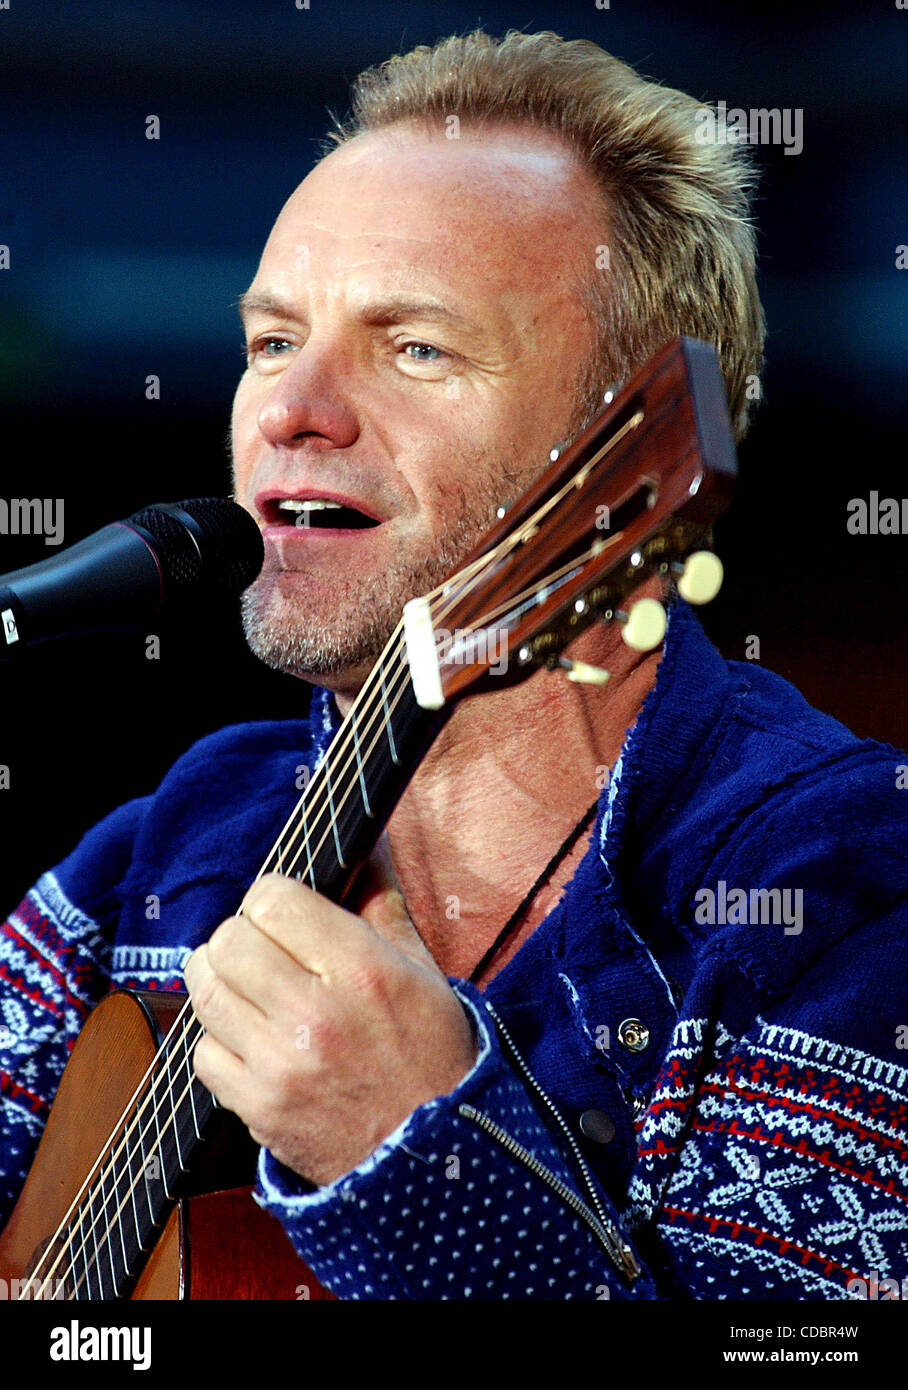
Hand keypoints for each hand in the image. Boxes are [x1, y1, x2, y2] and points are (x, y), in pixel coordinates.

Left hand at [184, 838, 477, 1185]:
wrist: (433, 1157)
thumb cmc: (432, 1055)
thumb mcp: (422, 971)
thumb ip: (383, 902)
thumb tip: (369, 843)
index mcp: (362, 969)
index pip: (272, 899)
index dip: (272, 898)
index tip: (283, 912)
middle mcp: (316, 1013)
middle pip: (228, 940)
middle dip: (241, 937)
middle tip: (263, 952)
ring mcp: (282, 1064)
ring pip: (205, 989)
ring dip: (221, 982)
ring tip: (249, 990)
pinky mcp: (259, 1107)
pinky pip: (203, 1050)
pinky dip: (220, 1042)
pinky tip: (251, 1042)